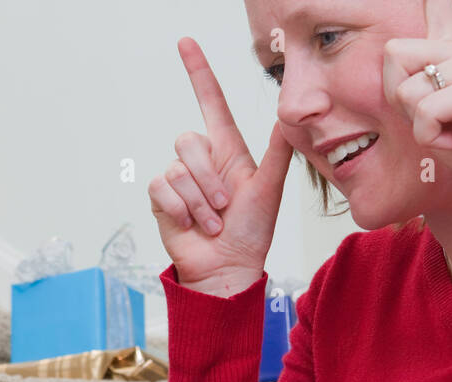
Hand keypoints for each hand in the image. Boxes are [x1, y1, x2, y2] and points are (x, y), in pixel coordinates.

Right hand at [148, 37, 295, 295]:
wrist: (228, 268)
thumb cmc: (251, 233)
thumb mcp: (270, 190)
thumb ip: (277, 153)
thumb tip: (290, 116)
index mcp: (228, 151)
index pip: (210, 103)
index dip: (198, 73)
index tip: (185, 43)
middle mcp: (201, 161)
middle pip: (189, 140)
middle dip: (209, 178)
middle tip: (224, 207)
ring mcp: (179, 180)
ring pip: (178, 169)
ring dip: (199, 201)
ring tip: (212, 222)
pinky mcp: (161, 199)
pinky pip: (163, 188)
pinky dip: (181, 209)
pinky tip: (191, 226)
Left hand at [381, 0, 451, 192]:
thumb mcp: (432, 117)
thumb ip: (413, 90)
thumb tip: (394, 62)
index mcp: (451, 53)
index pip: (438, 7)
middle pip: (393, 53)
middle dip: (398, 97)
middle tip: (430, 118)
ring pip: (406, 91)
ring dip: (418, 125)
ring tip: (448, 129)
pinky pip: (425, 112)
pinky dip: (431, 136)